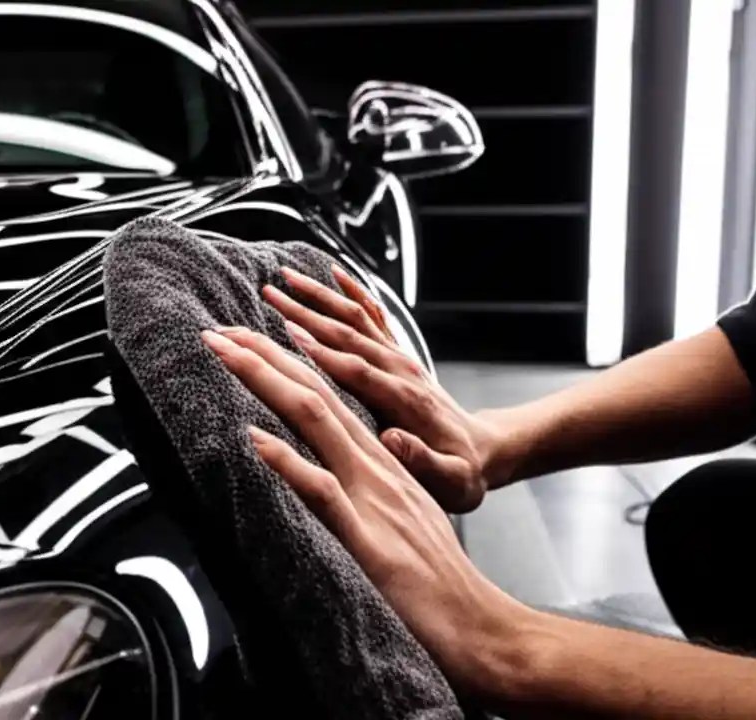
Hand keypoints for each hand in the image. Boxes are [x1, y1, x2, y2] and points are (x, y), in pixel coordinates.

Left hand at [200, 327, 533, 696]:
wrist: (478, 626)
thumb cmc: (433, 583)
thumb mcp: (393, 521)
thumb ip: (361, 492)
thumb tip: (327, 476)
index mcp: (379, 463)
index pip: (323, 397)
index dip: (281, 366)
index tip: (242, 341)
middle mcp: (375, 467)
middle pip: (313, 394)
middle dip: (262, 357)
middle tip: (216, 329)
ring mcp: (372, 498)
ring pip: (316, 421)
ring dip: (266, 382)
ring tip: (227, 353)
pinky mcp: (367, 538)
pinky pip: (323, 492)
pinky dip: (287, 461)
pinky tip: (255, 439)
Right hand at [265, 265, 515, 511]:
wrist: (485, 452)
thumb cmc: (460, 473)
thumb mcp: (451, 480)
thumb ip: (423, 461)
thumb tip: (393, 441)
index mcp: (407, 401)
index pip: (359, 371)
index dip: (326, 354)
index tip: (291, 334)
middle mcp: (402, 371)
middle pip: (349, 335)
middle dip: (307, 314)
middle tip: (270, 295)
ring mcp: (401, 359)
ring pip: (356, 319)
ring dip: (320, 296)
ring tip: (285, 277)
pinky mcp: (399, 355)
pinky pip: (373, 317)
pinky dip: (353, 292)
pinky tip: (333, 273)